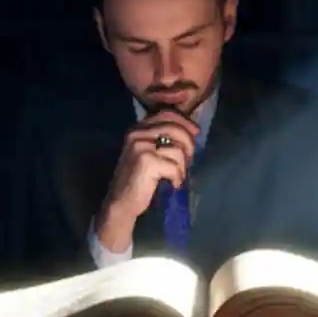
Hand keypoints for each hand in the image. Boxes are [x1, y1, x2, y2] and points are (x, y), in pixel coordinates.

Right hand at [95, 109, 199, 251]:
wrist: (121, 202)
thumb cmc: (139, 179)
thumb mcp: (149, 152)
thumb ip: (164, 138)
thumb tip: (193, 130)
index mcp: (138, 128)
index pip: (167, 114)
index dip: (185, 122)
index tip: (195, 133)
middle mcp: (137, 133)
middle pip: (175, 129)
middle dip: (188, 146)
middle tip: (188, 162)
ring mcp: (140, 146)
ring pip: (177, 150)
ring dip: (183, 167)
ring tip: (176, 177)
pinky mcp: (146, 162)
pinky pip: (174, 166)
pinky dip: (177, 177)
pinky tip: (172, 184)